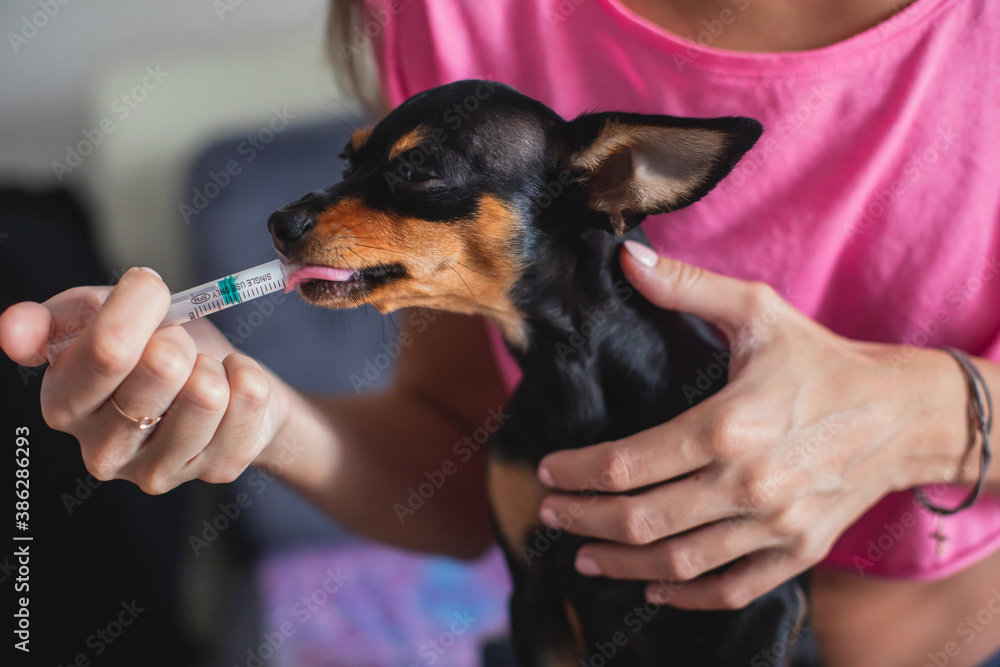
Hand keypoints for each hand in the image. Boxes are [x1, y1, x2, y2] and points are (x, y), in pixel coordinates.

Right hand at [0, 268, 288, 493]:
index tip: (149, 289)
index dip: (141, 304)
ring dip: (212, 364)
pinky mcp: (216, 470)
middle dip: (178, 338)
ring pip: (208, 392)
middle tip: (175, 345)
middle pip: (162, 368)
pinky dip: (248, 377)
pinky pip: (248, 401)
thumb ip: (56, 317)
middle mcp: (103, 449)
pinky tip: (231, 387)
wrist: (220, 382)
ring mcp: (161, 469)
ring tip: (199, 371)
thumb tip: (12, 329)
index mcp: (64, 404)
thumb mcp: (100, 318)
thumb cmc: (154, 348)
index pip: (109, 350)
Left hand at [536, 241, 967, 609]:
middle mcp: (749, 483)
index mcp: (728, 425)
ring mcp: (776, 525)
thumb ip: (688, 288)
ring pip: (677, 563)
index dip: (576, 472)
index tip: (548, 470)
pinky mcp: (799, 550)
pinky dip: (687, 595)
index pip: (626, 463)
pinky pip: (732, 588)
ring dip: (620, 563)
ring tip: (584, 556)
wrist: (905, 413)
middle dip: (583, 520)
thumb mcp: (758, 312)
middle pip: (640, 519)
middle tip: (550, 513)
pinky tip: (653, 586)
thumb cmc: (823, 360)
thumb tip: (626, 257)